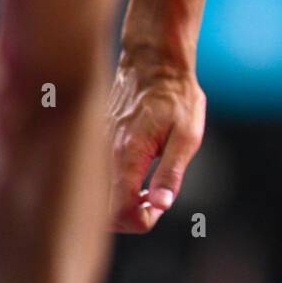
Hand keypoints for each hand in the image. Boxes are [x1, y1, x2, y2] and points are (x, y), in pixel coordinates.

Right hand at [107, 51, 206, 232]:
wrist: (154, 62)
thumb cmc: (176, 97)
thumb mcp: (187, 136)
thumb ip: (171, 173)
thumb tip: (161, 206)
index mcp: (127, 156)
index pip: (120, 212)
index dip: (143, 220)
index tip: (161, 203)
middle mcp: (103, 155)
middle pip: (104, 212)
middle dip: (130, 216)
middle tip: (156, 197)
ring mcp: (95, 148)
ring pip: (98, 196)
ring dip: (122, 201)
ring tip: (149, 185)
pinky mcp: (95, 142)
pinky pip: (97, 177)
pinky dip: (114, 186)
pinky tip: (137, 171)